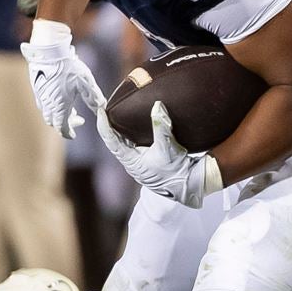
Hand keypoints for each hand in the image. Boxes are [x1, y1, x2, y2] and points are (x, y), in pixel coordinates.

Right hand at [21, 24, 105, 138]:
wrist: (48, 51)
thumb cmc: (68, 66)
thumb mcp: (86, 82)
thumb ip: (94, 97)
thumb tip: (102, 109)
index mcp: (59, 106)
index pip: (61, 127)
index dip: (68, 132)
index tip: (73, 134)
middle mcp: (47, 104)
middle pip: (53, 121)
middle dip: (65, 124)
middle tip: (78, 119)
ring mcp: (40, 96)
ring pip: (47, 113)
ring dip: (58, 115)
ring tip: (71, 109)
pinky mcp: (36, 88)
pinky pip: (43, 103)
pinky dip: (52, 106)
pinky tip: (60, 98)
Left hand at [96, 101, 221, 207]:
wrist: (191, 185)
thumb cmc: (176, 172)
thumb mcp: (168, 148)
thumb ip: (162, 127)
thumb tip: (157, 106)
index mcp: (130, 160)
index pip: (110, 139)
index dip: (103, 123)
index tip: (100, 109)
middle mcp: (132, 160)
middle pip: (115, 138)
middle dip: (111, 122)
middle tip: (108, 105)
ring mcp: (140, 159)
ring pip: (125, 140)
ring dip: (122, 126)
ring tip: (120, 110)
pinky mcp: (149, 157)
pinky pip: (136, 141)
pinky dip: (134, 130)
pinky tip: (138, 121)